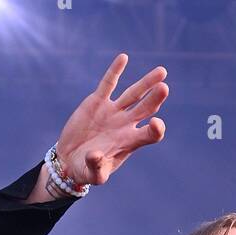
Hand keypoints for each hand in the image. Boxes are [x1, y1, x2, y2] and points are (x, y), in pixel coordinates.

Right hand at [56, 53, 168, 186]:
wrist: (70, 159)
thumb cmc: (85, 171)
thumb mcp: (92, 175)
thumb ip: (96, 168)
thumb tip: (94, 155)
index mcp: (129, 142)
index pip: (150, 135)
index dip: (155, 129)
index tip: (156, 124)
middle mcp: (125, 125)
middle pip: (146, 109)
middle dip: (155, 99)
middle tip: (164, 88)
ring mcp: (113, 112)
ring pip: (133, 94)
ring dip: (146, 83)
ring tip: (162, 72)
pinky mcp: (98, 102)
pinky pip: (108, 83)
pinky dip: (115, 71)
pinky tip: (124, 58)